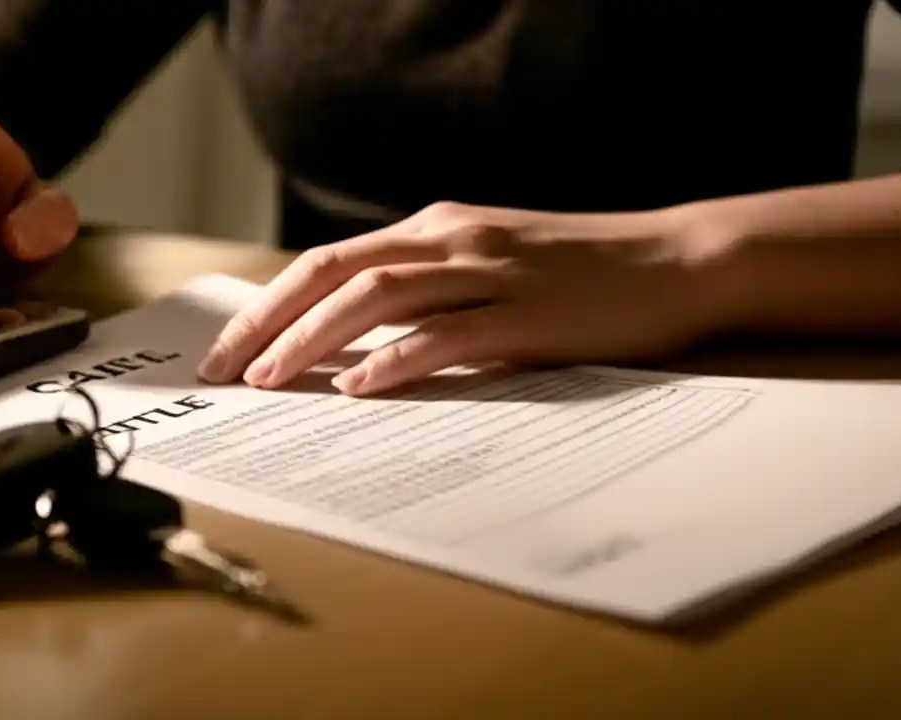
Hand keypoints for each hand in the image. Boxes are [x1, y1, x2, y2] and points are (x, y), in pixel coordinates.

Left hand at [198, 201, 734, 395]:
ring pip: (377, 297)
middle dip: (267, 321)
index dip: (269, 305)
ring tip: (271, 380)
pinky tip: (361, 386)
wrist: (676, 261)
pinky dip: (397, 358)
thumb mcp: (488, 269)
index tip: (228, 349)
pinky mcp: (527, 313)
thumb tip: (352, 350)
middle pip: (332, 271)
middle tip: (224, 370)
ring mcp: (489, 271)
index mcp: (434, 229)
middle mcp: (450, 239)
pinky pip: (448, 333)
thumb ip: (426, 297)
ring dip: (314, 339)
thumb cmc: (578, 276)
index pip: (328, 262)